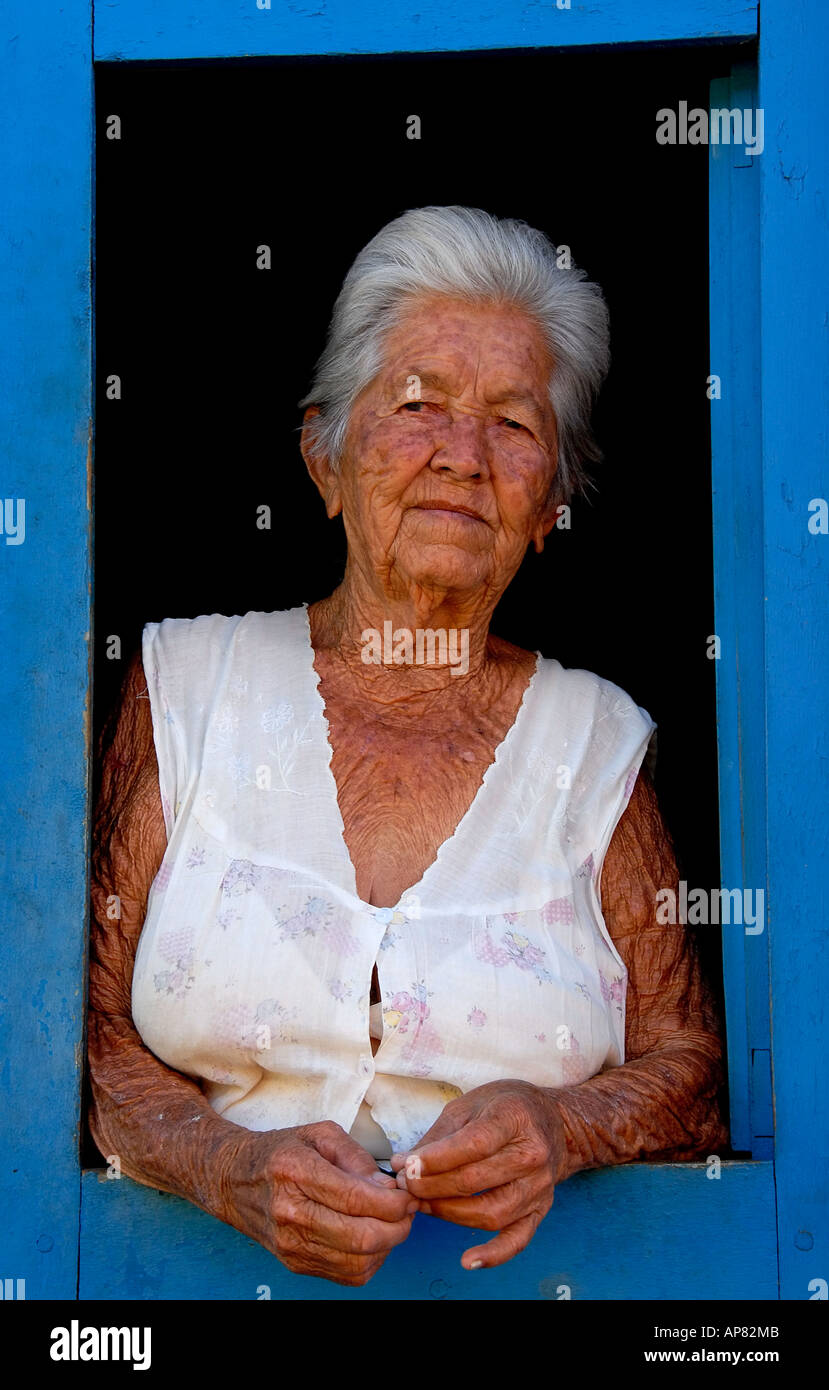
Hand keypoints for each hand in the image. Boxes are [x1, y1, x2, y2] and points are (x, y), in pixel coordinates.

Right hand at [220, 1120, 418, 1285]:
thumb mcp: (320, 1134)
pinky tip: (372, 1239)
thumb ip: (358, 1158)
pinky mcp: (294, 1264)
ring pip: (358, 1262)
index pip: (356, 1198)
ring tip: (392, 1223)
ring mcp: (290, 1244)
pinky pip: (346, 1275)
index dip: (393, 1202)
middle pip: (360, 1237)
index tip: (408, 1196)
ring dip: (387, 1246)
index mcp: (296, 1172)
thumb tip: (388, 1189)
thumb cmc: (281, 1152)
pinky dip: (370, 1261)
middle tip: (408, 1211)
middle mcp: (290, 1213)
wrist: (234, 1181)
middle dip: (398, 1227)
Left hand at [389, 1079, 565, 1269]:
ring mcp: (538, 1186)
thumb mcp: (471, 1104)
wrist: (554, 1122)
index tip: (406, 1167)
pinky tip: (468, 1261)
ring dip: (448, 1214)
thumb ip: (438, 1135)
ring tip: (423, 1205)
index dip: (435, 1160)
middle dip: (431, 1187)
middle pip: (474, 1181)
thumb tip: (403, 1164)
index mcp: (513, 1119)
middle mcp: (531, 1154)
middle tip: (406, 1185)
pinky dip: (493, 1255)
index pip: (472, 1145)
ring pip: (489, 1213)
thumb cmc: (507, 1108)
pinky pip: (517, 1239)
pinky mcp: (540, 1209)